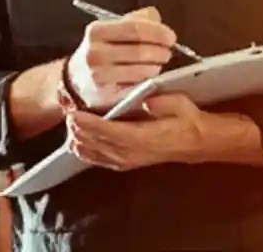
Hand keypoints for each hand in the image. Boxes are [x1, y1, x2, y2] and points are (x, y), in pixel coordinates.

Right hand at [65, 6, 176, 111]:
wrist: (77, 79)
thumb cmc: (101, 50)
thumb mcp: (111, 29)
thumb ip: (135, 19)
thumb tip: (156, 18)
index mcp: (96, 32)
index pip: (135, 29)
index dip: (158, 32)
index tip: (170, 37)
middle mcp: (94, 54)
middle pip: (140, 51)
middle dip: (161, 51)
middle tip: (168, 52)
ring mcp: (99, 77)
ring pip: (141, 71)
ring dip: (156, 68)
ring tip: (157, 64)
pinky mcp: (107, 97)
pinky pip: (137, 89)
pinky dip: (148, 83)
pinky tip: (149, 78)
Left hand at [66, 94, 204, 171]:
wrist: (196, 142)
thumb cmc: (186, 119)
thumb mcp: (178, 103)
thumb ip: (161, 102)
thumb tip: (145, 99)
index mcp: (143, 138)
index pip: (109, 132)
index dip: (89, 124)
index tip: (74, 113)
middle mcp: (131, 153)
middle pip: (97, 143)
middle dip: (78, 130)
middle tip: (66, 113)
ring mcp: (128, 161)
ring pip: (95, 154)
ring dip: (79, 141)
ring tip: (69, 126)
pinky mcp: (126, 163)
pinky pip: (100, 160)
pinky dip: (86, 152)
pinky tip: (75, 144)